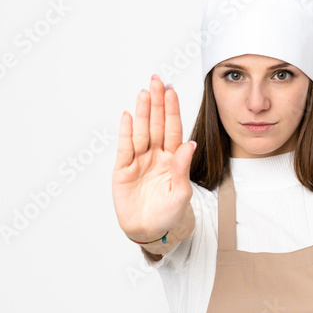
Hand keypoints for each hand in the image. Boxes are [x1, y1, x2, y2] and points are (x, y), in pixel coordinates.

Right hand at [113, 75, 195, 239]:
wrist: (149, 231)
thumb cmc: (169, 213)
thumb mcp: (181, 193)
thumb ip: (182, 169)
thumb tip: (189, 145)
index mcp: (173, 158)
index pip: (173, 129)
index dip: (172, 110)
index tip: (172, 91)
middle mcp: (156, 155)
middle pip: (157, 124)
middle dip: (157, 103)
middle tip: (157, 81)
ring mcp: (139, 160)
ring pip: (141, 132)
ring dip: (142, 112)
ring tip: (144, 93)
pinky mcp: (123, 169)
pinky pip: (125, 148)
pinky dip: (125, 132)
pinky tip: (127, 115)